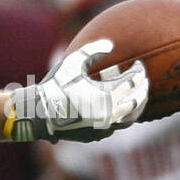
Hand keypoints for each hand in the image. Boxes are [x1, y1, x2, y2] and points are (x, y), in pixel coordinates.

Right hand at [7, 39, 147, 142]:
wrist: (36, 113)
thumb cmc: (54, 86)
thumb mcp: (72, 62)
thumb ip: (94, 50)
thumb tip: (111, 45)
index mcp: (107, 94)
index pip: (133, 81)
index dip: (139, 71)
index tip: (138, 64)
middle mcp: (110, 113)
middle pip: (137, 100)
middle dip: (143, 88)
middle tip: (144, 80)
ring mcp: (104, 127)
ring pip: (130, 118)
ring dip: (137, 106)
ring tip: (137, 98)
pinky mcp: (95, 135)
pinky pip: (115, 126)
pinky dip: (121, 117)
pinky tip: (118, 111)